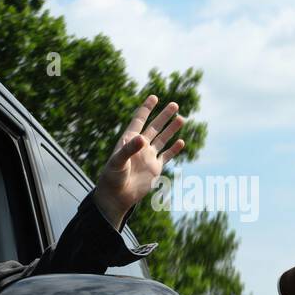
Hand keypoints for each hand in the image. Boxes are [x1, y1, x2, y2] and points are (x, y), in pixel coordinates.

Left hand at [93, 95, 185, 227]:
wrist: (117, 196)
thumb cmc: (112, 177)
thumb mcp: (118, 161)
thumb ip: (129, 149)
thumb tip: (143, 138)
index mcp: (129, 140)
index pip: (139, 120)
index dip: (146, 109)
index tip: (154, 97)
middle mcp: (140, 146)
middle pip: (154, 127)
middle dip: (164, 116)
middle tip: (174, 105)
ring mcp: (148, 157)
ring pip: (163, 139)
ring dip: (171, 130)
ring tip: (181, 119)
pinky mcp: (155, 168)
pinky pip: (166, 156)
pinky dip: (174, 149)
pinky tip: (181, 142)